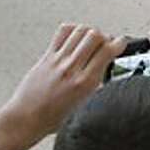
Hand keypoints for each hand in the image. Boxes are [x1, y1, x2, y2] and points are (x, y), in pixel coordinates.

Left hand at [0, 24, 127, 146]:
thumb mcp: (84, 106)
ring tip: (91, 39)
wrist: (27, 118)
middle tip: (106, 42)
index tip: (121, 43)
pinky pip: (61, 33)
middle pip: (94, 35)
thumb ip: (95, 86)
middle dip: (104, 36)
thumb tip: (104, 69)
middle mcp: (72, 68)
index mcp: (85, 83)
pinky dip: (72, 30)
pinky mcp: (46, 56)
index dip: (118, 44)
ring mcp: (58, 60)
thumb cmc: (52, 119)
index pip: (106, 52)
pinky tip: (74, 37)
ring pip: (79, 31)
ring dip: (89, 31)